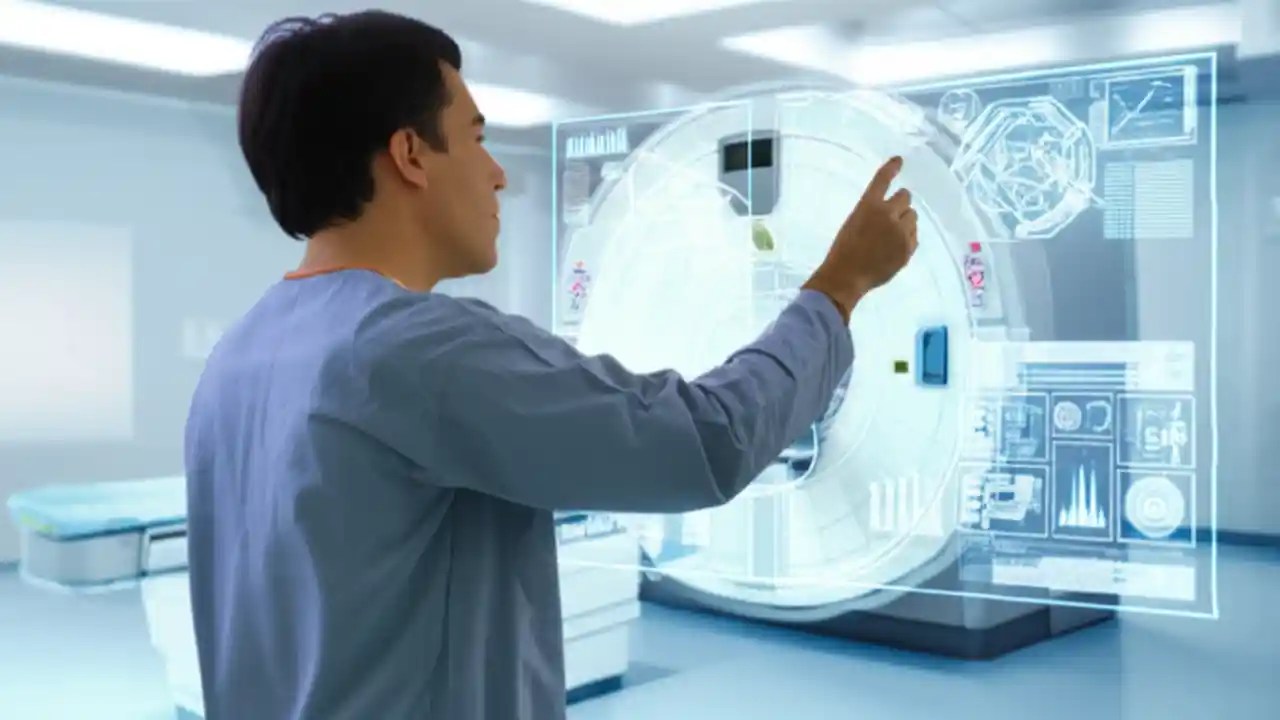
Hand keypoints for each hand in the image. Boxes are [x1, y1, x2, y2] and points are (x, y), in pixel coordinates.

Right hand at [803, 156, 918, 320]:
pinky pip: (915, 235)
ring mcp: (900, 233)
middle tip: (892, 215)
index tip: (899, 160)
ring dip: (905, 220)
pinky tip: (895, 246)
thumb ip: (873, 213)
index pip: (882, 180)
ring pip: (912, 216)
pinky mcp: (908, 249)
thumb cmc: (843, 250)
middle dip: (900, 203)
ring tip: (892, 234)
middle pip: (905, 197)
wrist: (846, 276)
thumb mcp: (853, 222)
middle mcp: (888, 215)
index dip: (891, 168)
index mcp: (868, 206)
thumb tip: (894, 212)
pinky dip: (908, 237)